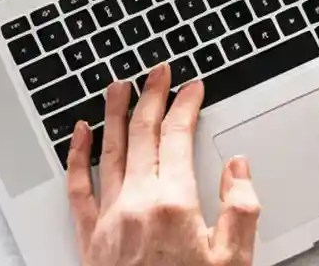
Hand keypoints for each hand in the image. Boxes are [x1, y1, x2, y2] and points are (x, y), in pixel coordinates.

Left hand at [66, 63, 260, 265]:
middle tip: (159, 71)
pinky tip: (78, 135)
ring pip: (109, 151)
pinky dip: (77, 156)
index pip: (177, 137)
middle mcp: (135, 205)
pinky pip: (78, 187)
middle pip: (142, 134)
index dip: (186, 105)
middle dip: (152, 96)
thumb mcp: (235, 261)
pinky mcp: (89, 238)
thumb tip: (238, 169)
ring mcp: (108, 220)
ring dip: (114, 113)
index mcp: (173, 204)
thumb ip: (241, 209)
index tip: (193, 87)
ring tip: (118, 85)